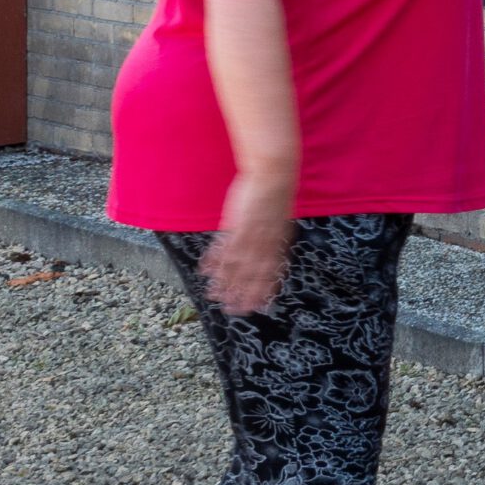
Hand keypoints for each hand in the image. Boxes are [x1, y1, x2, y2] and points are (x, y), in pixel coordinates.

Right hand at [202, 171, 293, 315]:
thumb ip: (272, 238)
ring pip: (237, 265)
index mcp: (279, 241)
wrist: (273, 173)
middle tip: (234, 311)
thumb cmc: (275, 194)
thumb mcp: (279, 220)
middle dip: (243, 293)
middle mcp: (267, 241)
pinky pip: (224, 247)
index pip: (272, 272)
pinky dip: (214, 260)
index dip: (264, 290)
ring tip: (214, 297)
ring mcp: (251, 233)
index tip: (257, 306)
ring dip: (225, 282)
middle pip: (254, 274)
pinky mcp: (237, 224)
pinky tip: (205, 272)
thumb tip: (267, 252)